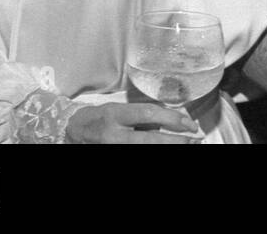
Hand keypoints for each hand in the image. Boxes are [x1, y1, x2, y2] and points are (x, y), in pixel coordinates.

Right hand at [65, 102, 201, 143]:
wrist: (74, 131)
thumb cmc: (102, 117)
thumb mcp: (121, 109)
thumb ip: (144, 115)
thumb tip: (174, 120)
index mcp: (116, 115)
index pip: (149, 114)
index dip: (172, 118)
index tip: (190, 124)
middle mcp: (113, 134)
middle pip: (149, 139)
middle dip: (175, 141)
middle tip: (192, 139)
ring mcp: (112, 148)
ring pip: (145, 150)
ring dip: (167, 147)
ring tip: (184, 144)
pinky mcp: (112, 157)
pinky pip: (137, 154)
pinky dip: (153, 151)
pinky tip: (164, 147)